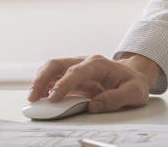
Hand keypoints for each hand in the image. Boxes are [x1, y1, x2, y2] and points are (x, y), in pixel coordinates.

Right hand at [27, 54, 159, 112]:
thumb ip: (118, 98)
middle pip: (58, 64)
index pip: (77, 71)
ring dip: (39, 81)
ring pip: (52, 68)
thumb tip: (95, 105)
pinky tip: (38, 97)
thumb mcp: (135, 92)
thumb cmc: (133, 83)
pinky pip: (53, 77)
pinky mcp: (71, 76)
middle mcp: (85, 62)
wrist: (134, 76)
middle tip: (34, 98)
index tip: (53, 98)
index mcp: (99, 64)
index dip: (63, 84)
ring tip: (32, 99)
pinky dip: (43, 85)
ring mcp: (76, 68)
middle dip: (43, 79)